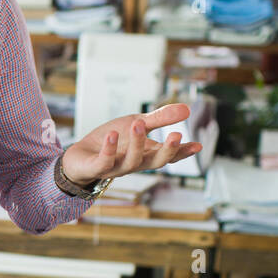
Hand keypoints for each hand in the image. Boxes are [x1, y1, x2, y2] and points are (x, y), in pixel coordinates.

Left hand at [61, 103, 202, 187]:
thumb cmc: (111, 141)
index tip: (198, 146)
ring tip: (139, 123)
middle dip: (166, 151)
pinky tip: (113, 134)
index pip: (168, 156)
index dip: (183, 152)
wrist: (80, 156)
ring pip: (131, 162)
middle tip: (177, 135)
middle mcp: (134, 164)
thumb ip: (159, 119)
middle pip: (154, 162)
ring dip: (137, 143)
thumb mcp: (137, 124)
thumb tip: (187, 109)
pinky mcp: (96, 168)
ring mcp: (116, 167)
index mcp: (146, 155)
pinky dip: (109, 149)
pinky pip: (104, 161)